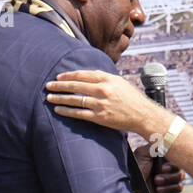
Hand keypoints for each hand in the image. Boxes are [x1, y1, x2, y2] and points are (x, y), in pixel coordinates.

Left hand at [45, 69, 163, 137]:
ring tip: (49, 97)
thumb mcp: (120, 82)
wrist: (143, 115)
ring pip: (75, 99)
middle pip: (76, 85)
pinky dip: (67, 111)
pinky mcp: (100, 117)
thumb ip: (104, 78)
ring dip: (60, 98)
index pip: (83, 75)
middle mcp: (103, 90)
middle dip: (59, 85)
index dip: (69, 75)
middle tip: (48, 85)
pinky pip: (79, 113)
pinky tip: (58, 110)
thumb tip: (87, 76)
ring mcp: (100, 104)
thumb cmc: (132, 98)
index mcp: (107, 79)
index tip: (59, 77)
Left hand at [132, 143, 184, 192]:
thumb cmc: (135, 168)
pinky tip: (158, 190)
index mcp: (163, 158)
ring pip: (180, 179)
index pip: (177, 158)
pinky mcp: (168, 191)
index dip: (173, 164)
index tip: (163, 168)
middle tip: (157, 178)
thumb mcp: (143, 153)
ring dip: (169, 182)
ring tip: (156, 183)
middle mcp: (167, 168)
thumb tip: (166, 138)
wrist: (129, 186)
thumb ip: (155, 145)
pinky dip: (169, 190)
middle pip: (181, 169)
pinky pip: (178, 190)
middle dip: (171, 175)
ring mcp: (169, 180)